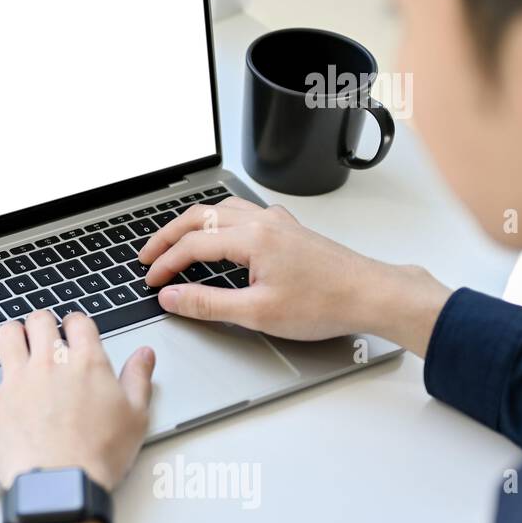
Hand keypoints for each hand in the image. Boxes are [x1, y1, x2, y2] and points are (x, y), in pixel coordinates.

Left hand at [0, 310, 155, 491]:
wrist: (62, 486)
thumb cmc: (99, 456)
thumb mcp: (136, 417)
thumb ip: (138, 379)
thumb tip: (144, 355)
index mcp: (86, 363)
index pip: (78, 322)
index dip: (77, 324)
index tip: (75, 334)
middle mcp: (48, 363)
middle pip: (40, 321)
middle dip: (43, 325)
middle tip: (45, 339)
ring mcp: (16, 380)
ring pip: (5, 334)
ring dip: (10, 335)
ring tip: (14, 346)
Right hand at [136, 197, 449, 354]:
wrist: (373, 295)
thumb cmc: (326, 303)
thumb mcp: (258, 313)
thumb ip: (208, 304)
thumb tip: (172, 297)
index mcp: (252, 238)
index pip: (192, 245)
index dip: (165, 264)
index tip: (152, 282)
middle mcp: (262, 222)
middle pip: (200, 217)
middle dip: (168, 236)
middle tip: (148, 256)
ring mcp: (277, 223)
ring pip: (221, 209)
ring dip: (192, 224)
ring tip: (174, 242)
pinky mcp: (288, 230)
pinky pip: (243, 212)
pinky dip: (219, 221)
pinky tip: (221, 235)